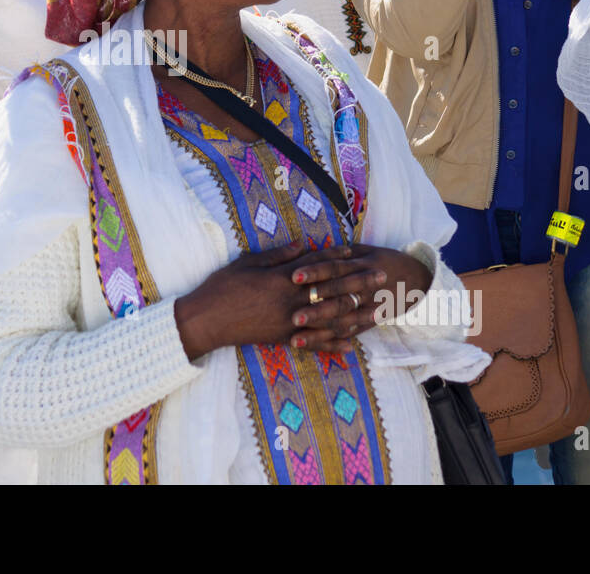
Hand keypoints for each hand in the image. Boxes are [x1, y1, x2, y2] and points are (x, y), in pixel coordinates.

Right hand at [174, 243, 384, 359]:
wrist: (207, 320)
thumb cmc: (222, 287)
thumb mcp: (247, 263)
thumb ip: (277, 255)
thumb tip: (303, 244)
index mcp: (282, 278)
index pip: (317, 265)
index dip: (338, 258)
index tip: (357, 253)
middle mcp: (291, 300)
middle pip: (332, 290)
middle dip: (359, 283)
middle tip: (382, 277)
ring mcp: (289, 322)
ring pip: (330, 318)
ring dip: (356, 313)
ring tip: (378, 309)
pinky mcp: (284, 339)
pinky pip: (315, 343)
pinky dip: (334, 344)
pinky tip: (353, 344)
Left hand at [296, 244, 432, 345]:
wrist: (419, 279)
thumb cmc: (384, 260)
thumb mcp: (366, 250)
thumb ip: (339, 253)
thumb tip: (308, 249)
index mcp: (361, 264)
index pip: (335, 268)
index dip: (315, 271)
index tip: (294, 276)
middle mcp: (366, 287)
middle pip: (339, 298)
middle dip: (316, 308)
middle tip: (293, 317)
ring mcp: (370, 307)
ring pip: (344, 320)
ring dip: (320, 331)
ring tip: (296, 338)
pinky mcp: (371, 321)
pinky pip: (351, 332)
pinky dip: (332, 341)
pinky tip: (313, 345)